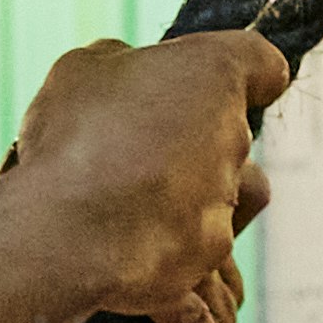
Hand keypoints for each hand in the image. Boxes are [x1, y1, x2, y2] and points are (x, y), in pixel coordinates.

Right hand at [0, 30, 279, 322]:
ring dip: (182, 200)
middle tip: (132, 153)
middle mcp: (235, 139)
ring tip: (121, 207)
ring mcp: (227, 205)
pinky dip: (173, 249)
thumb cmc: (68, 140)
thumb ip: (123, 63)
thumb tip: (130, 76)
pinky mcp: (213, 259)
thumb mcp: (82, 69)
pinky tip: (127, 250)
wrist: (57, 239)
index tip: (219, 89)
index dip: (248, 77)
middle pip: (233, 139)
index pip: (264, 67)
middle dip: (193, 144)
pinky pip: (202, 249)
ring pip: (220, 198)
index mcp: (213, 74)